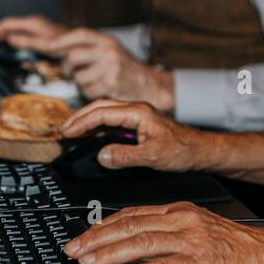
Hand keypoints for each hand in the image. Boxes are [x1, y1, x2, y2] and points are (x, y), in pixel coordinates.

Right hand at [0, 15, 64, 49]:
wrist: (80, 44)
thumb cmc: (64, 45)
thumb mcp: (44, 45)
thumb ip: (27, 41)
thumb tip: (9, 39)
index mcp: (32, 23)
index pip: (8, 23)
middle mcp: (33, 23)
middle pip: (9, 26)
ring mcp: (37, 27)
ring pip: (14, 29)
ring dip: (2, 36)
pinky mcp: (39, 33)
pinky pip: (20, 33)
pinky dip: (11, 37)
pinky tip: (8, 43)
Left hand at [45, 28, 174, 110]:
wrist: (149, 84)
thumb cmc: (124, 68)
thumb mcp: (110, 50)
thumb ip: (89, 48)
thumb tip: (57, 46)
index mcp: (107, 40)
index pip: (81, 34)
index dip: (63, 40)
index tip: (50, 46)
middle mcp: (109, 51)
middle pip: (73, 57)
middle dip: (67, 68)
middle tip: (69, 74)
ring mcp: (110, 68)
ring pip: (78, 77)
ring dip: (79, 84)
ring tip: (91, 83)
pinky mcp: (110, 85)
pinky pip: (87, 91)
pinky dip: (89, 93)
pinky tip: (99, 91)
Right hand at [58, 99, 203, 172]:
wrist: (201, 150)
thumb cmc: (183, 150)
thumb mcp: (153, 156)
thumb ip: (126, 155)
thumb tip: (102, 155)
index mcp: (138, 112)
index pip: (103, 113)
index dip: (82, 122)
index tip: (67, 132)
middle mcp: (136, 110)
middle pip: (100, 107)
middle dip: (79, 117)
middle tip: (62, 130)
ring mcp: (137, 116)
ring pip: (105, 112)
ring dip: (86, 121)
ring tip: (70, 131)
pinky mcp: (138, 124)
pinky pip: (112, 121)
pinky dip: (97, 127)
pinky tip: (90, 136)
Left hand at [63, 202, 263, 263]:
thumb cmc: (241, 252)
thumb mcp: (199, 236)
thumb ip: (169, 241)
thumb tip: (136, 255)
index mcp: (181, 212)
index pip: (132, 214)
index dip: (103, 226)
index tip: (83, 237)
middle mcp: (184, 221)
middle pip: (130, 226)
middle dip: (97, 239)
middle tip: (74, 251)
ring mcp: (193, 240)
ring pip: (141, 243)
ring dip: (110, 254)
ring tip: (90, 263)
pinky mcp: (203, 262)